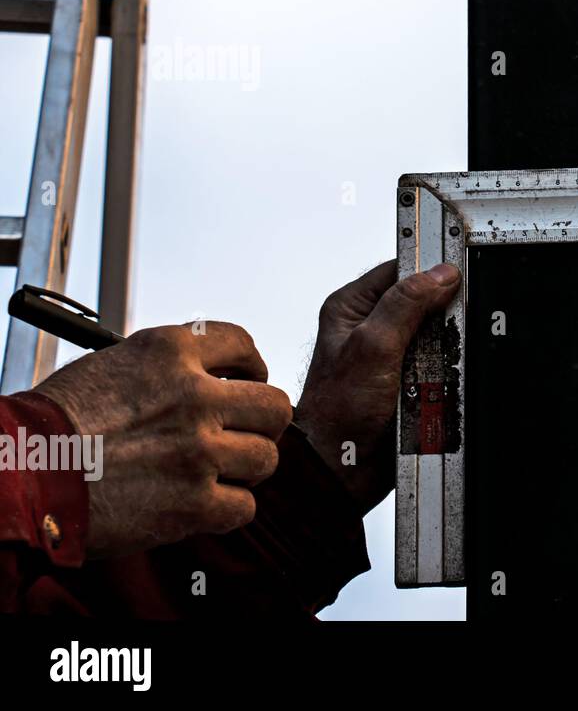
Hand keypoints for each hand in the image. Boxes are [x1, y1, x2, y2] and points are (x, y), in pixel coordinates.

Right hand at [32, 322, 290, 558]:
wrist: (18, 476)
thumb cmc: (50, 426)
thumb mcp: (111, 367)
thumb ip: (166, 370)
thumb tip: (206, 378)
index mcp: (170, 353)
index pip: (243, 345)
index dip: (251, 367)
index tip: (248, 381)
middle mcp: (194, 397)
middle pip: (274, 406)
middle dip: (261, 423)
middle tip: (242, 434)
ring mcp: (198, 451)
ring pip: (266, 457)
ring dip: (245, 469)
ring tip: (216, 473)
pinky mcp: (193, 504)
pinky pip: (244, 507)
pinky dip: (226, 510)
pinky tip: (202, 505)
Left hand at [294, 260, 459, 513]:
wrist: (342, 469)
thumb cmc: (336, 412)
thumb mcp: (372, 347)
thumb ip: (405, 305)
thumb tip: (440, 275)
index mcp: (353, 306)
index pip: (403, 269)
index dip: (431, 272)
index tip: (456, 279)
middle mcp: (373, 327)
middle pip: (428, 304)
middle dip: (442, 323)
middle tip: (438, 341)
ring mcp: (394, 355)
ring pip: (441, 338)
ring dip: (445, 355)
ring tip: (429, 373)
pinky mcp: (411, 380)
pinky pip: (443, 367)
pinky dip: (446, 378)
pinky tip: (435, 389)